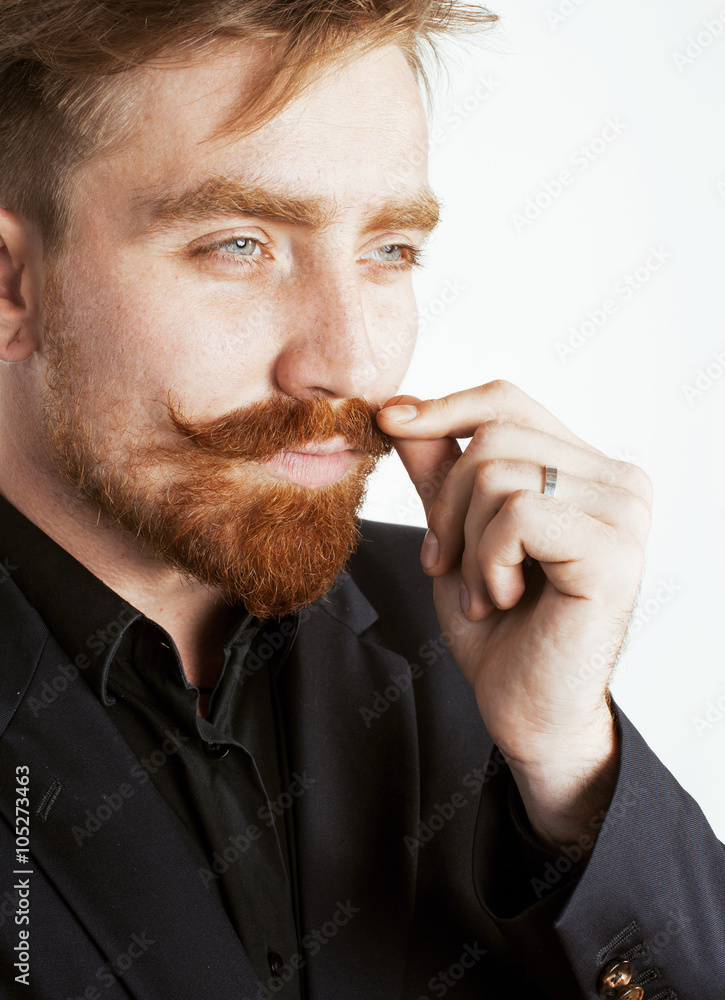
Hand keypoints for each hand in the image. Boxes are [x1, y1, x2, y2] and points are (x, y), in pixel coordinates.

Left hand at [377, 380, 652, 846]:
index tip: (388, 421)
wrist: (525, 710)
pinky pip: (515, 514)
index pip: (509, 401)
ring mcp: (624, 512)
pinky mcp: (613, 548)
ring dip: (467, 543)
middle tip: (445, 563)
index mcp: (586, 469)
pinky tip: (504, 599)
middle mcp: (618, 481)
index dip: (443, 406)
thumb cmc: (498, 627)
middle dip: (446, 502)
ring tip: (484, 590)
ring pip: (498, 473)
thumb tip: (401, 409)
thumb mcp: (457, 533)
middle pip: (494, 433)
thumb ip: (440, 471)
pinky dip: (488, 562)